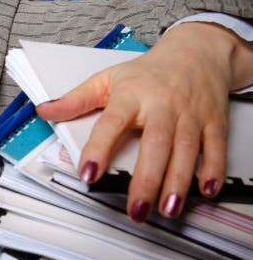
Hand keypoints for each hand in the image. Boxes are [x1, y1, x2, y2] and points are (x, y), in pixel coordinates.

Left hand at [36, 22, 252, 221]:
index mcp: (131, 96)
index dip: (99, 148)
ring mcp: (190, 114)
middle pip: (154, 144)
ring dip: (177, 182)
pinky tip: (206, 191)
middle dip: (146, 179)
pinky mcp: (213, 121)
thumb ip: (75, 100)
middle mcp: (162, 106)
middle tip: (135, 208)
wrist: (197, 51)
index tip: (88, 173)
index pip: (111, 123)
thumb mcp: (107, 79)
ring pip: (185, 149)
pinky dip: (213, 168)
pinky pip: (215, 146)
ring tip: (167, 208)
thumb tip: (44, 111)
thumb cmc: (149, 72)